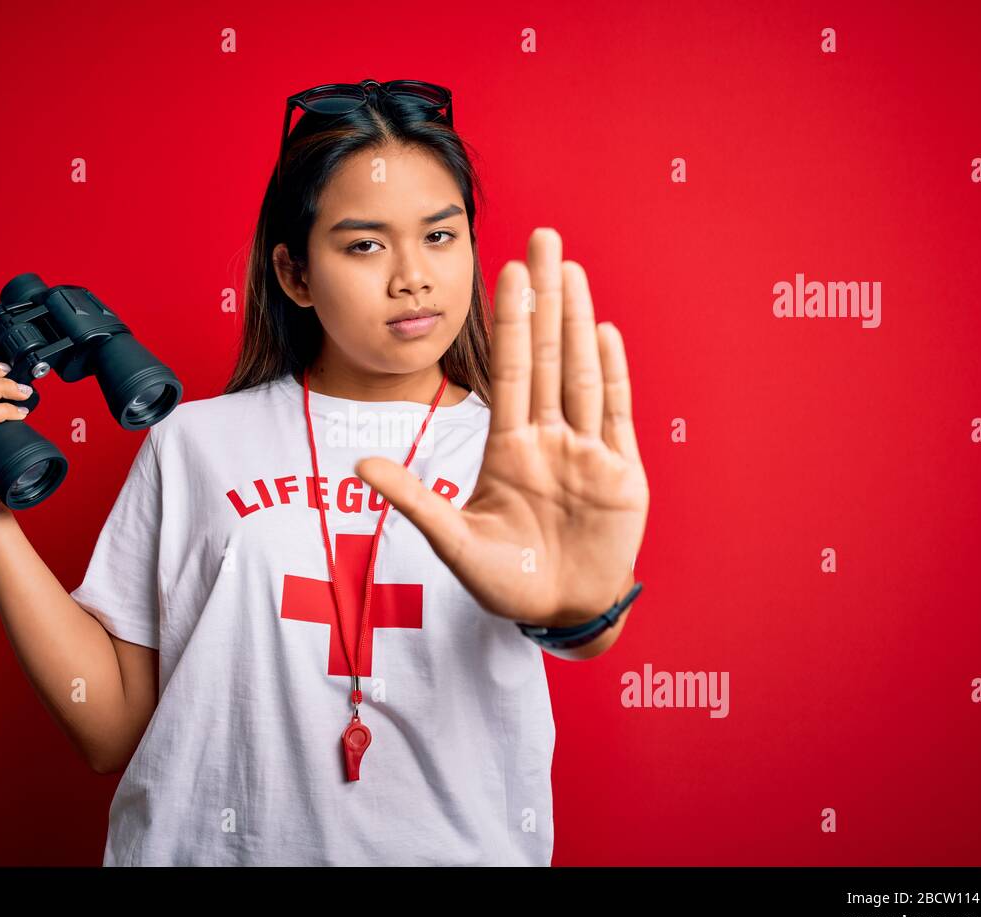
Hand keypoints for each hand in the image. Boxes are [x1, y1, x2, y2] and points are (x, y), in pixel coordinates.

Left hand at [355, 227, 648, 627]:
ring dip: (577, 321)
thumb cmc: (506, 581)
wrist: (560, 614)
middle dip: (546, 297)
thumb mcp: (453, 541)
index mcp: (509, 448)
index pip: (508, 370)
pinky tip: (602, 332)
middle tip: (545, 238)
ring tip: (572, 269)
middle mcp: (549, 439)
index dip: (508, 320)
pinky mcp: (622, 474)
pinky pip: (614, 415)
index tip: (506, 270)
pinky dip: (610, 375)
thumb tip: (358, 466)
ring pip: (581, 373)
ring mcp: (587, 452)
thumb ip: (413, 501)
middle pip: (547, 355)